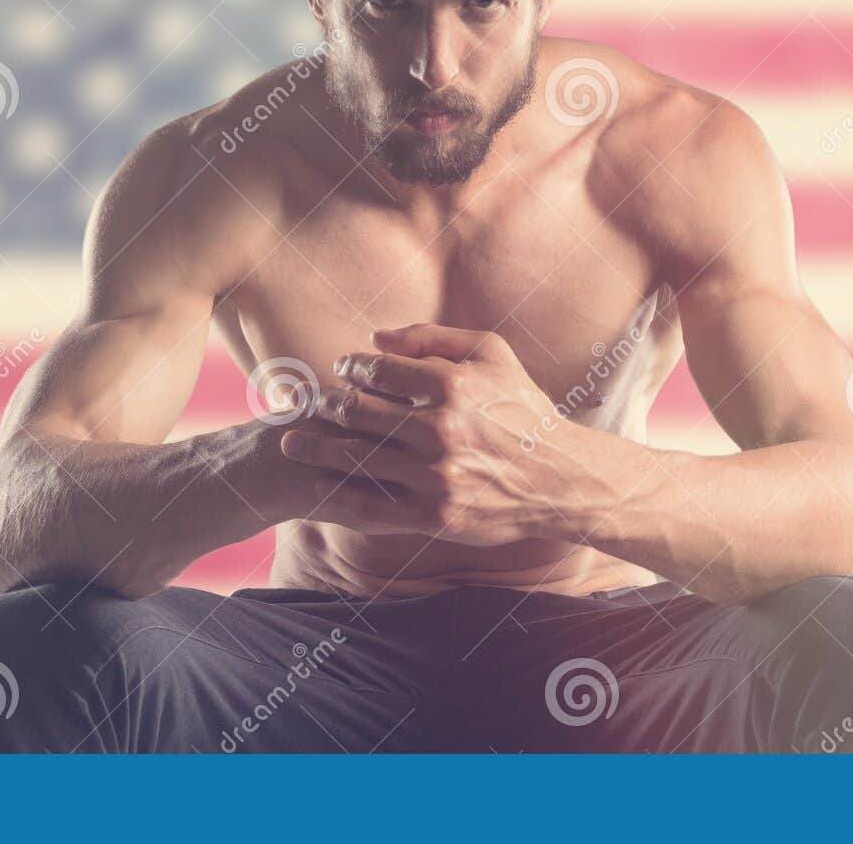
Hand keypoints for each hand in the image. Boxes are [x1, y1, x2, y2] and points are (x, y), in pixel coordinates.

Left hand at [279, 324, 603, 544]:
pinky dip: (339, 496)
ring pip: (356, 459)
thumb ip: (432, 337)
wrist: (560, 480)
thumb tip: (374, 337)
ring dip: (316, 450)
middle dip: (322, 406)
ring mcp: (435, 477)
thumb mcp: (493, 353)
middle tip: (302, 403)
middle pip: (357, 414)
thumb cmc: (524, 409)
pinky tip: (318, 487)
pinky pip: (372, 506)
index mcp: (452, 386)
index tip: (341, 369)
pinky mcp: (434, 516)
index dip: (350, 368)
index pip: (377, 370)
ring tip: (291, 443)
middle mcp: (440, 431)